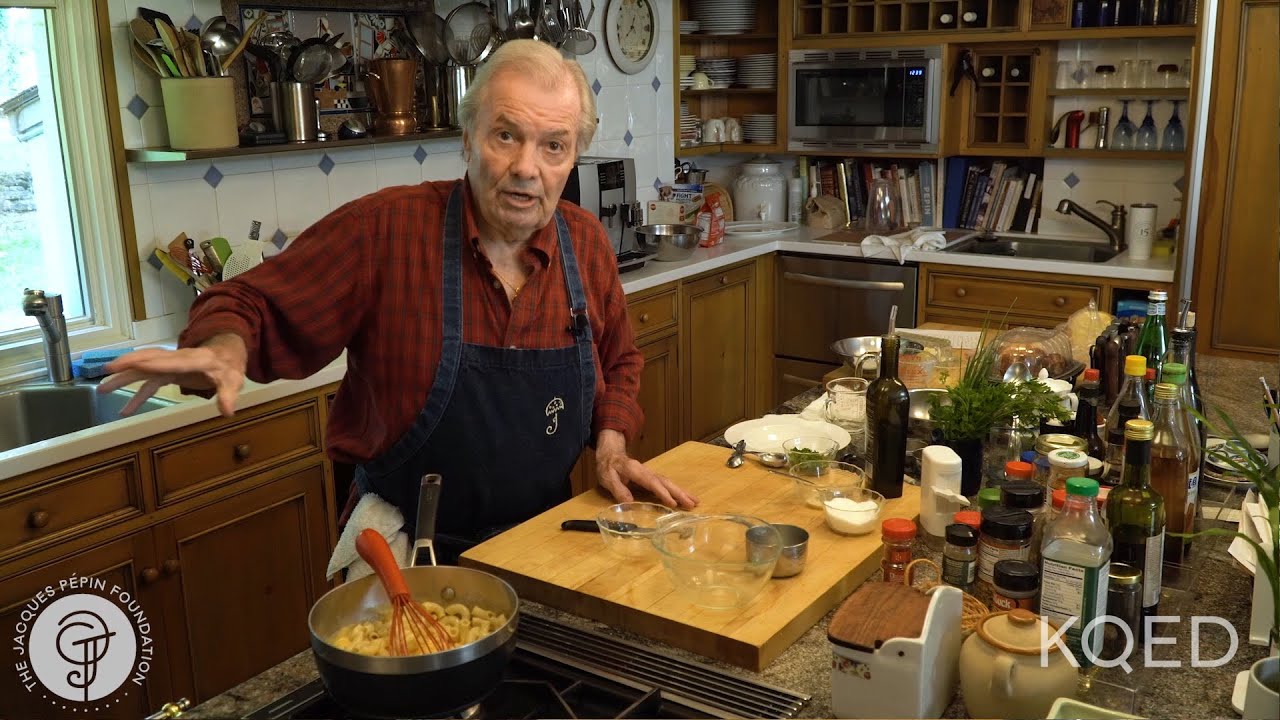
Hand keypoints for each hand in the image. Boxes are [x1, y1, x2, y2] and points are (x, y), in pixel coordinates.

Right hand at [97, 333, 247, 416]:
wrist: (226, 353)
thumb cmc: (229, 366)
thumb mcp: (234, 380)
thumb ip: (228, 395)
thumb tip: (227, 412)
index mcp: (194, 360)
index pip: (172, 361)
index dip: (153, 362)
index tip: (133, 364)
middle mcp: (177, 360)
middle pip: (149, 359)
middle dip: (128, 364)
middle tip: (106, 371)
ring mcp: (170, 365)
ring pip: (143, 369)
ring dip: (123, 378)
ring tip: (102, 389)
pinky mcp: (167, 372)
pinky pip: (148, 382)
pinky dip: (136, 395)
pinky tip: (125, 411)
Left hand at [594, 429, 697, 508]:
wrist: (610, 454)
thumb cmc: (608, 467)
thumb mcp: (607, 478)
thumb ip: (618, 489)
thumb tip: (629, 502)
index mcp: (636, 470)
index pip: (651, 482)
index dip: (662, 493)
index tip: (673, 503)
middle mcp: (646, 471)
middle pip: (665, 482)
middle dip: (679, 493)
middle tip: (692, 503)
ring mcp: (650, 474)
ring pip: (668, 482)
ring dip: (681, 492)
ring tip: (694, 501)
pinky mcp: (651, 478)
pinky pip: (666, 484)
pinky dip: (676, 491)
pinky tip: (684, 498)